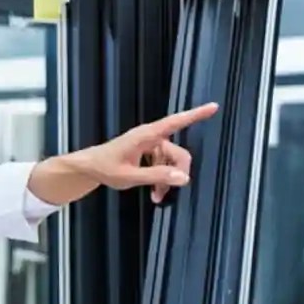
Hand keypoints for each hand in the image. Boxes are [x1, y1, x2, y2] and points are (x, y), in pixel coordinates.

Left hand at [69, 102, 218, 202]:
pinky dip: (162, 178)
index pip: (176, 122)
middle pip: (179, 153)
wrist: (89, 168)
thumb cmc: (105, 168)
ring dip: (168, 180)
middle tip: (166, 193)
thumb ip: (156, 177)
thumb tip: (184, 178)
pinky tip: (155, 193)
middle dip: (178, 173)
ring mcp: (150, 144)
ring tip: (157, 197)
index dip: (196, 114)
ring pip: (172, 162)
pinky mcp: (148, 152)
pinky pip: (164, 164)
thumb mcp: (129, 177)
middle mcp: (151, 137)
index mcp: (146, 136)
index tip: (214, 106)